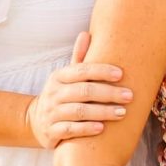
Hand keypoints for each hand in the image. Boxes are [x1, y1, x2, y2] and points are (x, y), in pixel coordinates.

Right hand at [26, 32, 131, 148]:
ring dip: (102, 112)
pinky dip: (86, 129)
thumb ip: (78, 58)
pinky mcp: (51, 132)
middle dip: (108, 93)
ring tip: (122, 113)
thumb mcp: (66, 77)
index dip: (101, 71)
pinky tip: (102, 128)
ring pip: (78, 111)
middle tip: (129, 96)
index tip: (121, 74)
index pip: (81, 70)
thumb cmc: (61, 95)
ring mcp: (52, 113)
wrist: (36, 121)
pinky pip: (70, 130)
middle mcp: (54, 94)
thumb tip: (86, 33)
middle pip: (83, 91)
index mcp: (59, 77)